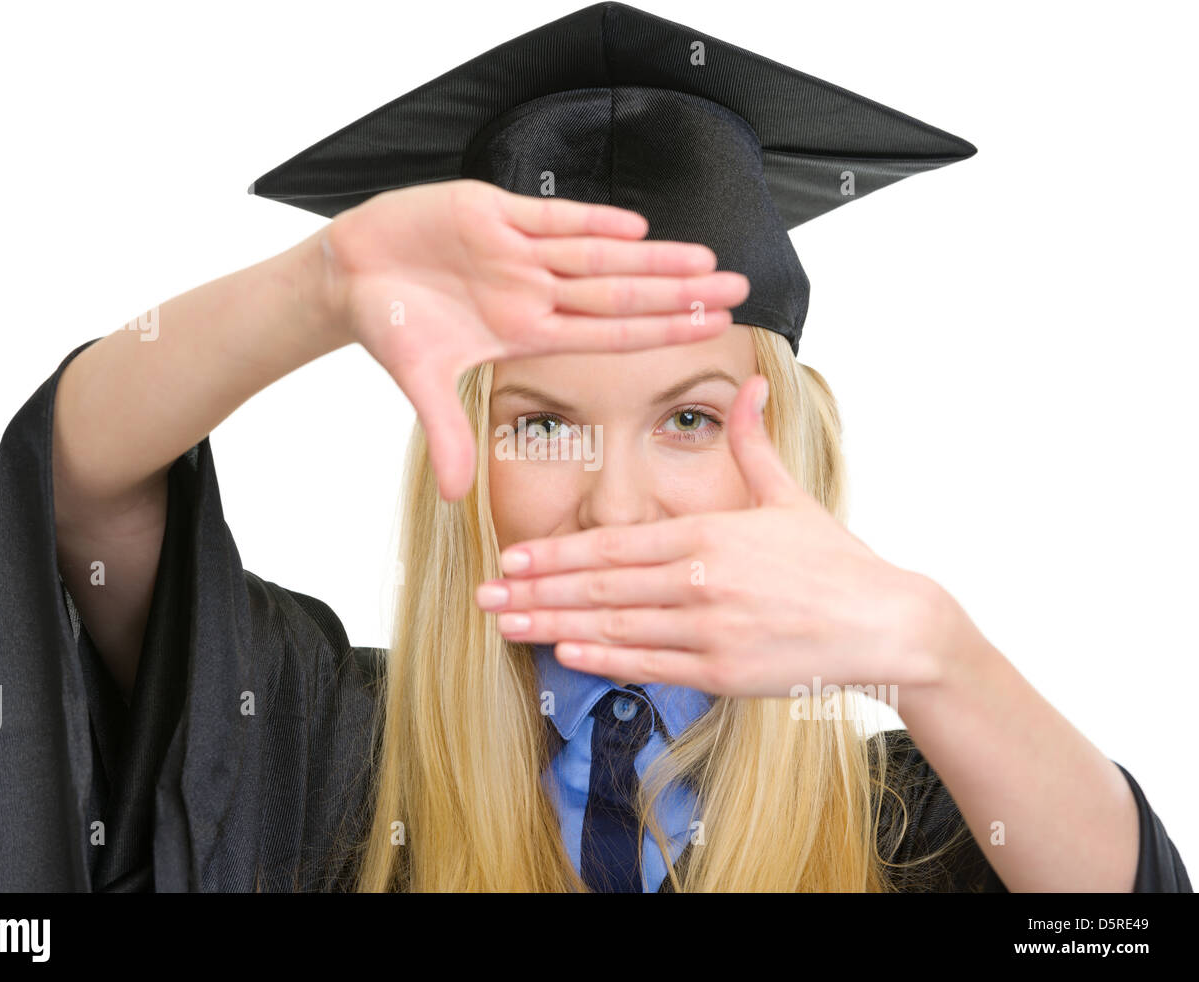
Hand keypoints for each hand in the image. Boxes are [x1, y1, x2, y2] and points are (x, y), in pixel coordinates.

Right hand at [319, 178, 750, 500]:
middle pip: (620, 292)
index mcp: (526, 330)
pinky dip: (589, 221)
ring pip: (598, 253)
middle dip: (678, 291)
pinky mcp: (490, 211)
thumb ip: (447, 435)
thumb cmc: (388, 325)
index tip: (711, 329)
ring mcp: (517, 250)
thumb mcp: (420, 384)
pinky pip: (550, 217)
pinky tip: (636, 226)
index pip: (609, 333)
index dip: (660, 331)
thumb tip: (457, 499)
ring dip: (651, 256)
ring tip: (705, 257)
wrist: (350, 275)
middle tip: (740, 286)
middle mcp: (533, 290)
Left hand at [475, 376, 951, 697]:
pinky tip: (565, 654)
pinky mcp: (723, 672)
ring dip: (552, 626)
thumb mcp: (789, 494)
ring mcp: (710, 630)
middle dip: (533, 590)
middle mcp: (701, 581)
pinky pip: (649, 666)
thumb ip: (753, 443)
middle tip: (483, 593)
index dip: (556, 552)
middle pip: (599, 586)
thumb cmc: (833, 560)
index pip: (613, 544)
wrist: (888, 621)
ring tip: (506, 624)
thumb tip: (751, 384)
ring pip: (614, 627)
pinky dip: (604, 659)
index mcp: (710, 535)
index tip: (512, 554)